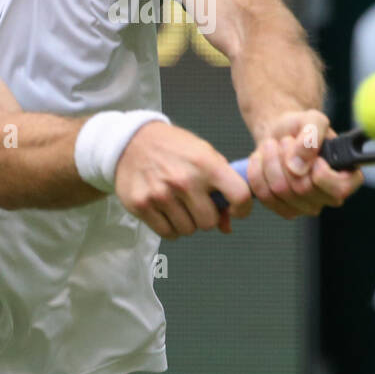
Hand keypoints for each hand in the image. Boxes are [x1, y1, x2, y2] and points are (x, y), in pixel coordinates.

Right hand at [114, 122, 252, 237]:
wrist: (132, 140)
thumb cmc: (174, 148)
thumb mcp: (204, 156)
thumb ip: (222, 187)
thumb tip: (227, 226)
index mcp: (206, 164)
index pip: (239, 196)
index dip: (243, 209)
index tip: (235, 210)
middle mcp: (184, 180)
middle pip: (209, 222)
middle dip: (206, 217)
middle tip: (197, 204)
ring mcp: (161, 194)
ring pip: (188, 230)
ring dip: (186, 222)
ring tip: (178, 203)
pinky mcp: (142, 205)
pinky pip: (167, 233)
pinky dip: (170, 227)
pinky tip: (166, 210)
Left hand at [246, 110, 362, 218]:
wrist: (281, 134)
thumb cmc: (302, 128)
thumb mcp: (312, 119)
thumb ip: (312, 135)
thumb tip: (298, 165)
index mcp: (347, 177)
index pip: (339, 189)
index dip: (320, 172)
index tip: (312, 156)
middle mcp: (330, 197)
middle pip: (302, 189)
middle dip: (287, 157)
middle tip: (286, 141)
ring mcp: (307, 207)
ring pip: (280, 191)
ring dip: (270, 161)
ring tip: (273, 146)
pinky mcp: (285, 209)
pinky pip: (264, 195)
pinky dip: (257, 172)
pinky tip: (261, 158)